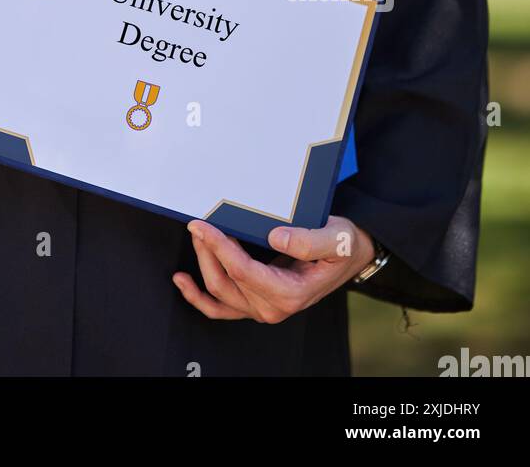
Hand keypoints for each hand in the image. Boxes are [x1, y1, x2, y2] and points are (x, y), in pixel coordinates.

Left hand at [172, 216, 375, 322]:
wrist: (348, 256)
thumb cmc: (342, 246)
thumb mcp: (336, 238)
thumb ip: (310, 239)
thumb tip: (276, 236)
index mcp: (291, 293)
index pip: (243, 271)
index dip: (219, 247)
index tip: (203, 225)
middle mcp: (273, 307)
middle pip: (225, 281)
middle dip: (207, 251)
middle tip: (198, 223)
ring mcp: (261, 308)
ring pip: (218, 292)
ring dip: (202, 265)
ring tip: (195, 238)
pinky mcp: (254, 303)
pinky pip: (220, 308)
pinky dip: (199, 297)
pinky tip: (183, 282)